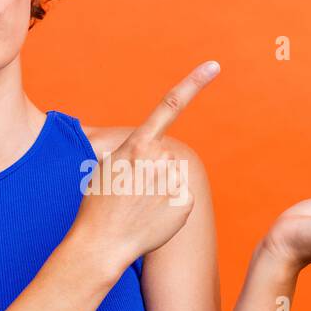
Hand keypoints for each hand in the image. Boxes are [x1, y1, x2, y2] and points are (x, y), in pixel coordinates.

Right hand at [71, 60, 220, 267]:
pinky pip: (181, 199)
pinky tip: (151, 219)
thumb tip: (141, 150)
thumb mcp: (105, 166)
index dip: (193, 83)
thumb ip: (129, 152)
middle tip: (130, 193)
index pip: (170, 105)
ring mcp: (175, 181)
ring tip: (139, 207)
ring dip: (161, 189)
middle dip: (153, 170)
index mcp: (139, 144)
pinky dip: (170, 208)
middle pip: (167, 155)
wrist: (101, 244)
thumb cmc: (97, 206)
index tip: (213, 66)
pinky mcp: (186, 204)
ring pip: (174, 177)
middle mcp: (161, 158)